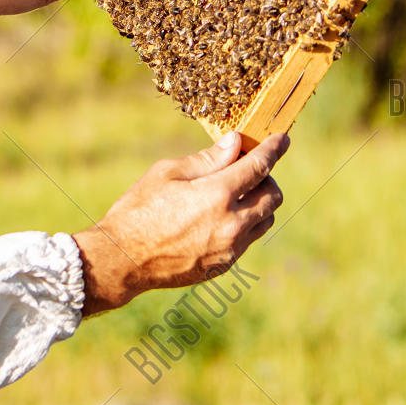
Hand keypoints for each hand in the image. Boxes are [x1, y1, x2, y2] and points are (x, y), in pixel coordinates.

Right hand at [72, 132, 287, 316]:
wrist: (123, 259)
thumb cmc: (139, 209)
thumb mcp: (167, 173)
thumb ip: (207, 160)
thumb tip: (235, 143)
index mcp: (217, 195)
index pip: (259, 166)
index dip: (274, 149)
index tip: (282, 139)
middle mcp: (231, 224)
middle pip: (272, 195)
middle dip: (267, 177)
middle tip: (247, 169)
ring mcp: (230, 248)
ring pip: (265, 220)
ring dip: (259, 202)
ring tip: (235, 194)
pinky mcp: (223, 265)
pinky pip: (248, 239)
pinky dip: (244, 223)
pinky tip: (218, 217)